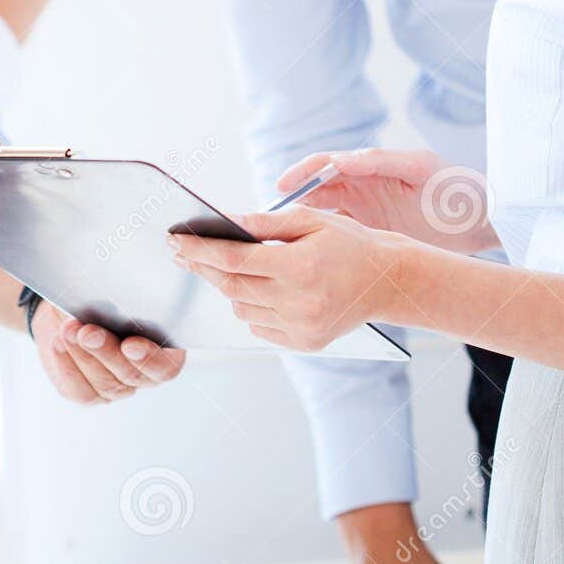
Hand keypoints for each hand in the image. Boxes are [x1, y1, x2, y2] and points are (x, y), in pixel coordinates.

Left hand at [31, 300, 185, 402]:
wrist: (70, 307)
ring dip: (83, 355)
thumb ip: (135, 289)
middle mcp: (144, 372)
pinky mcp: (90, 393)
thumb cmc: (104, 293)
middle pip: (132, 376)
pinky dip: (67, 365)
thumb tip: (141, 279)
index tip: (130, 345)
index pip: (166, 365)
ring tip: (67, 329)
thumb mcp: (121, 285)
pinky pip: (80, 390)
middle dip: (107, 352)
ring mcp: (118, 387)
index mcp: (164, 348)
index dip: (150, 359)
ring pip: (106, 384)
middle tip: (87, 332)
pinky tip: (59, 343)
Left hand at [168, 205, 409, 349]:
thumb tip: (222, 221)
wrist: (388, 281)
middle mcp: (299, 302)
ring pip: (241, 308)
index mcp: (300, 266)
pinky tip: (259, 291)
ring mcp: (301, 327)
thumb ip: (263, 224)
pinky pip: (258, 326)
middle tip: (183, 254)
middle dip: (202, 268)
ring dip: (228, 288)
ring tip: (229, 269)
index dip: (199, 250)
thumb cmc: (349, 242)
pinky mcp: (304, 343)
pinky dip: (250, 307)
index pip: (233, 259)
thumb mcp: (310, 220)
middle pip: (231, 287)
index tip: (176, 241)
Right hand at [275, 148, 496, 254]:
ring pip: (320, 219)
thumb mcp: (420, 166)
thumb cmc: (453, 186)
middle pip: (314, 193)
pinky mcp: (369, 237)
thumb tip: (342, 159)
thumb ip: (381, 160)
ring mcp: (363, 213)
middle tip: (270, 220)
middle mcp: (360, 187)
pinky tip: (307, 259)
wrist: (481, 222)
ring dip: (300, 228)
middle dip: (291, 204)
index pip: (323, 165)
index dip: (300, 174)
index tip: (281, 185)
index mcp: (368, 166)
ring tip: (282, 243)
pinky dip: (318, 247)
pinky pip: (336, 240)